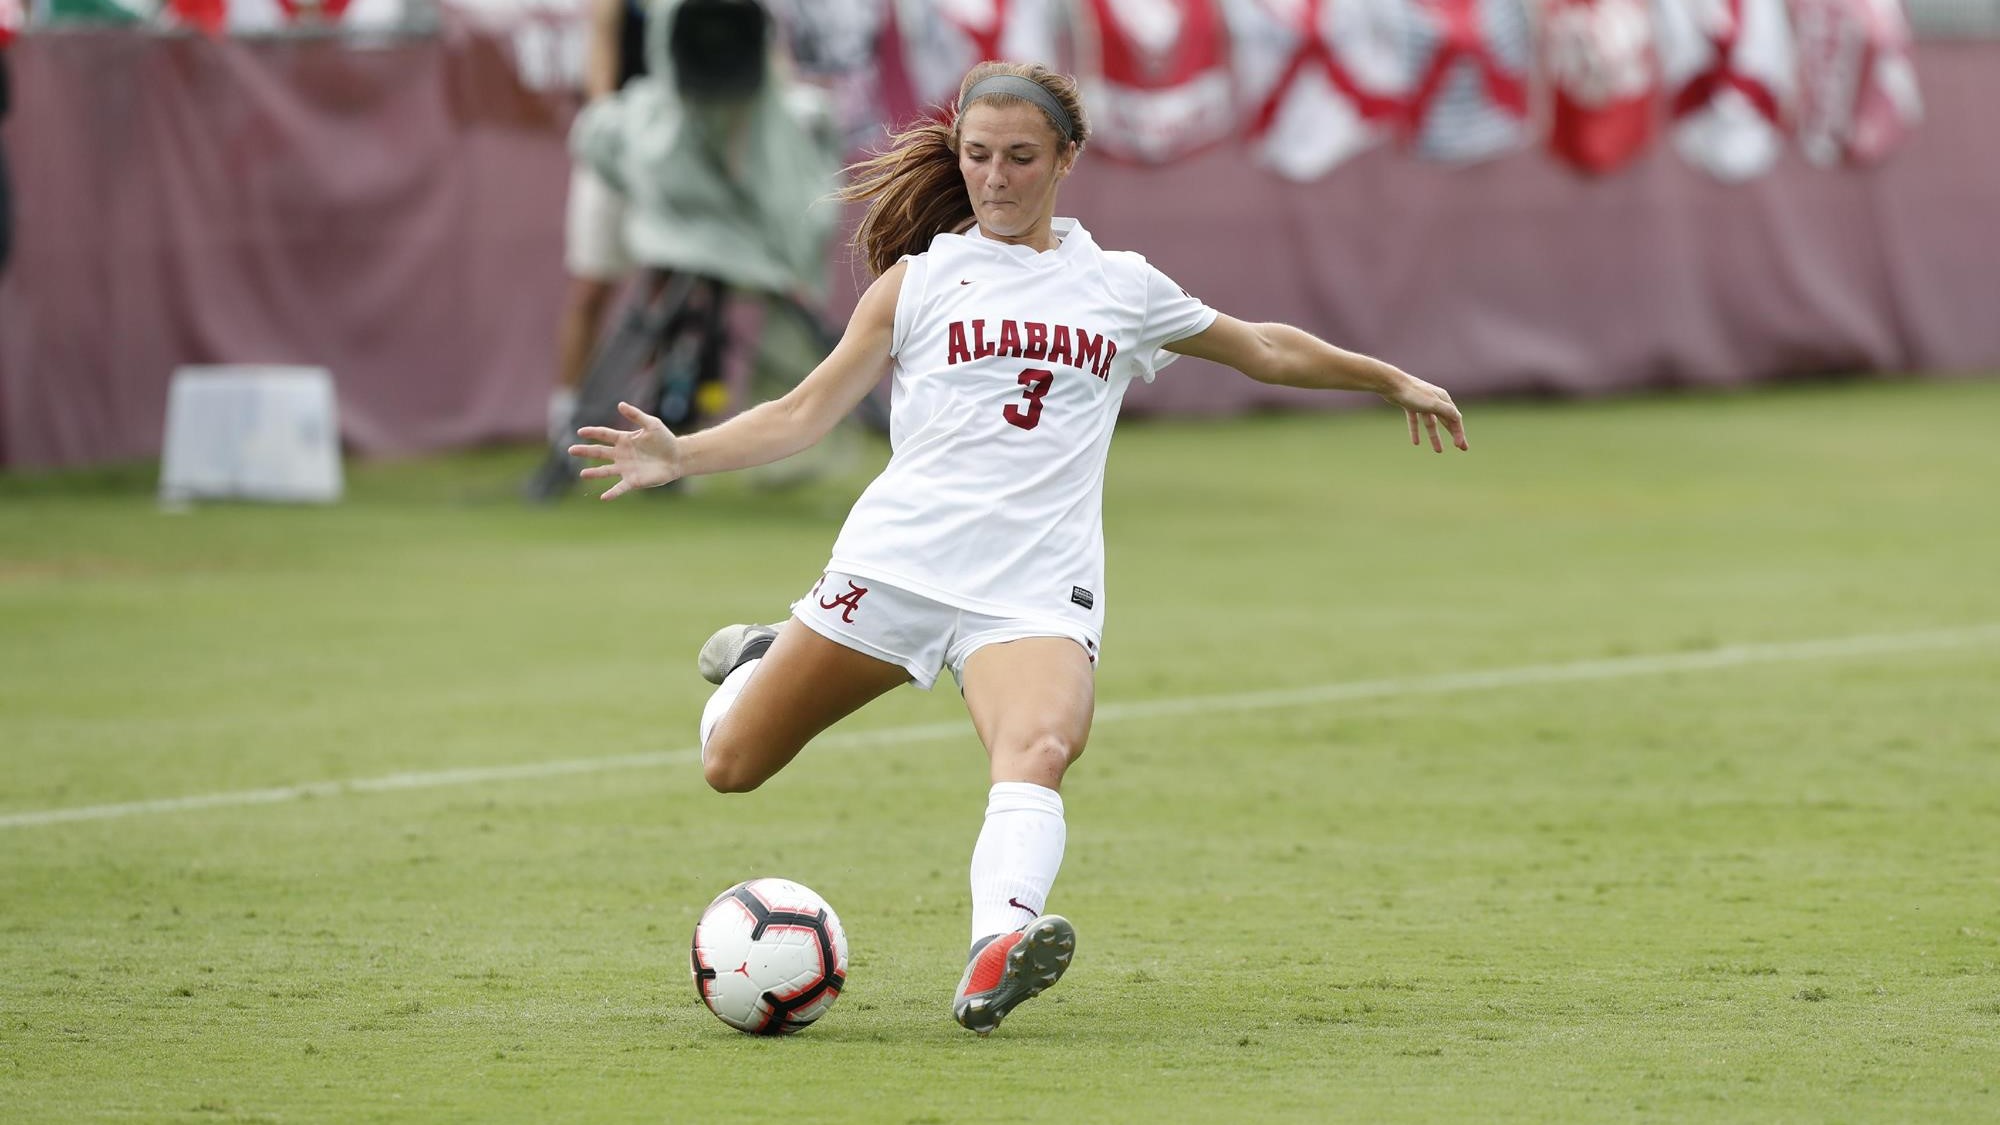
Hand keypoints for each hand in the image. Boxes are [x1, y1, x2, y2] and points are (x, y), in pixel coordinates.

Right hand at [569, 401, 684, 499]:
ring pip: (605, 471)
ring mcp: (625, 468)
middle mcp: (621, 454)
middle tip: (571, 450)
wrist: (677, 457)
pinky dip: (612, 493)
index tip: (580, 432)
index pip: (604, 435)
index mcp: (624, 439)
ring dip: (594, 473)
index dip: (593, 433)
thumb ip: (636, 415)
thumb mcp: (652, 424)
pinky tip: (603, 497)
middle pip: (599, 452)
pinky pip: (620, 488)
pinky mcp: (633, 481)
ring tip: (582, 475)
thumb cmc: (665, 439)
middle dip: (585, 451)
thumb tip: (620, 404)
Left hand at [1383, 374, 1468, 452]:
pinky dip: (1416, 431)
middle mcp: (1434, 400)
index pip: (1455, 419)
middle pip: (1446, 421)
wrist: (1392, 384)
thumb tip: (1458, 419)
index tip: (1460, 446)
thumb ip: (1447, 411)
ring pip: (1431, 423)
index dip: (1459, 433)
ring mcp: (1422, 403)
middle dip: (1454, 434)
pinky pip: (1415, 421)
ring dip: (1434, 437)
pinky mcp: (1409, 405)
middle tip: (1461, 448)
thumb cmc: (1413, 393)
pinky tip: (1415, 443)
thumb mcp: (1433, 404)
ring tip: (1439, 451)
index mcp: (1443, 399)